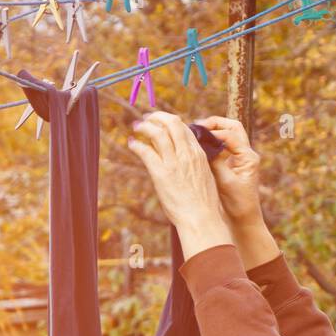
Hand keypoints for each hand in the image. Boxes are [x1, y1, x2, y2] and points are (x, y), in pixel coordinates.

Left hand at [128, 111, 221, 228]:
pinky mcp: (161, 173)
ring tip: (137, 127)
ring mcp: (174, 163)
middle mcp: (187, 154)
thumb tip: (182, 161)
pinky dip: (137, 145)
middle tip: (147, 118)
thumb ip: (193, 165)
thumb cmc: (204, 204)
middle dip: (157, 117)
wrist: (201, 218)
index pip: (185, 128)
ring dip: (144, 127)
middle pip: (172, 123)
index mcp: (198, 154)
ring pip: (158, 133)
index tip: (162, 123)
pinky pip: (146, 152)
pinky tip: (131, 144)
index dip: (171, 122)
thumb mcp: (204, 178)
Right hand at [194, 115, 261, 226]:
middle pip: (233, 127)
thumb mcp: (224, 181)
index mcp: (248, 157)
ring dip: (213, 131)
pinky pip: (223, 145)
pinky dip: (212, 142)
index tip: (198, 132)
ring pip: (228, 134)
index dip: (213, 131)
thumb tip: (203, 144)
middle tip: (198, 126)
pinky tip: (199, 145)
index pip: (231, 134)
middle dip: (216, 123)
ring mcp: (240, 158)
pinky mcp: (233, 163)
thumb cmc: (237, 204)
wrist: (243, 220)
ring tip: (197, 133)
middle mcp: (246, 154)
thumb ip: (215, 161)